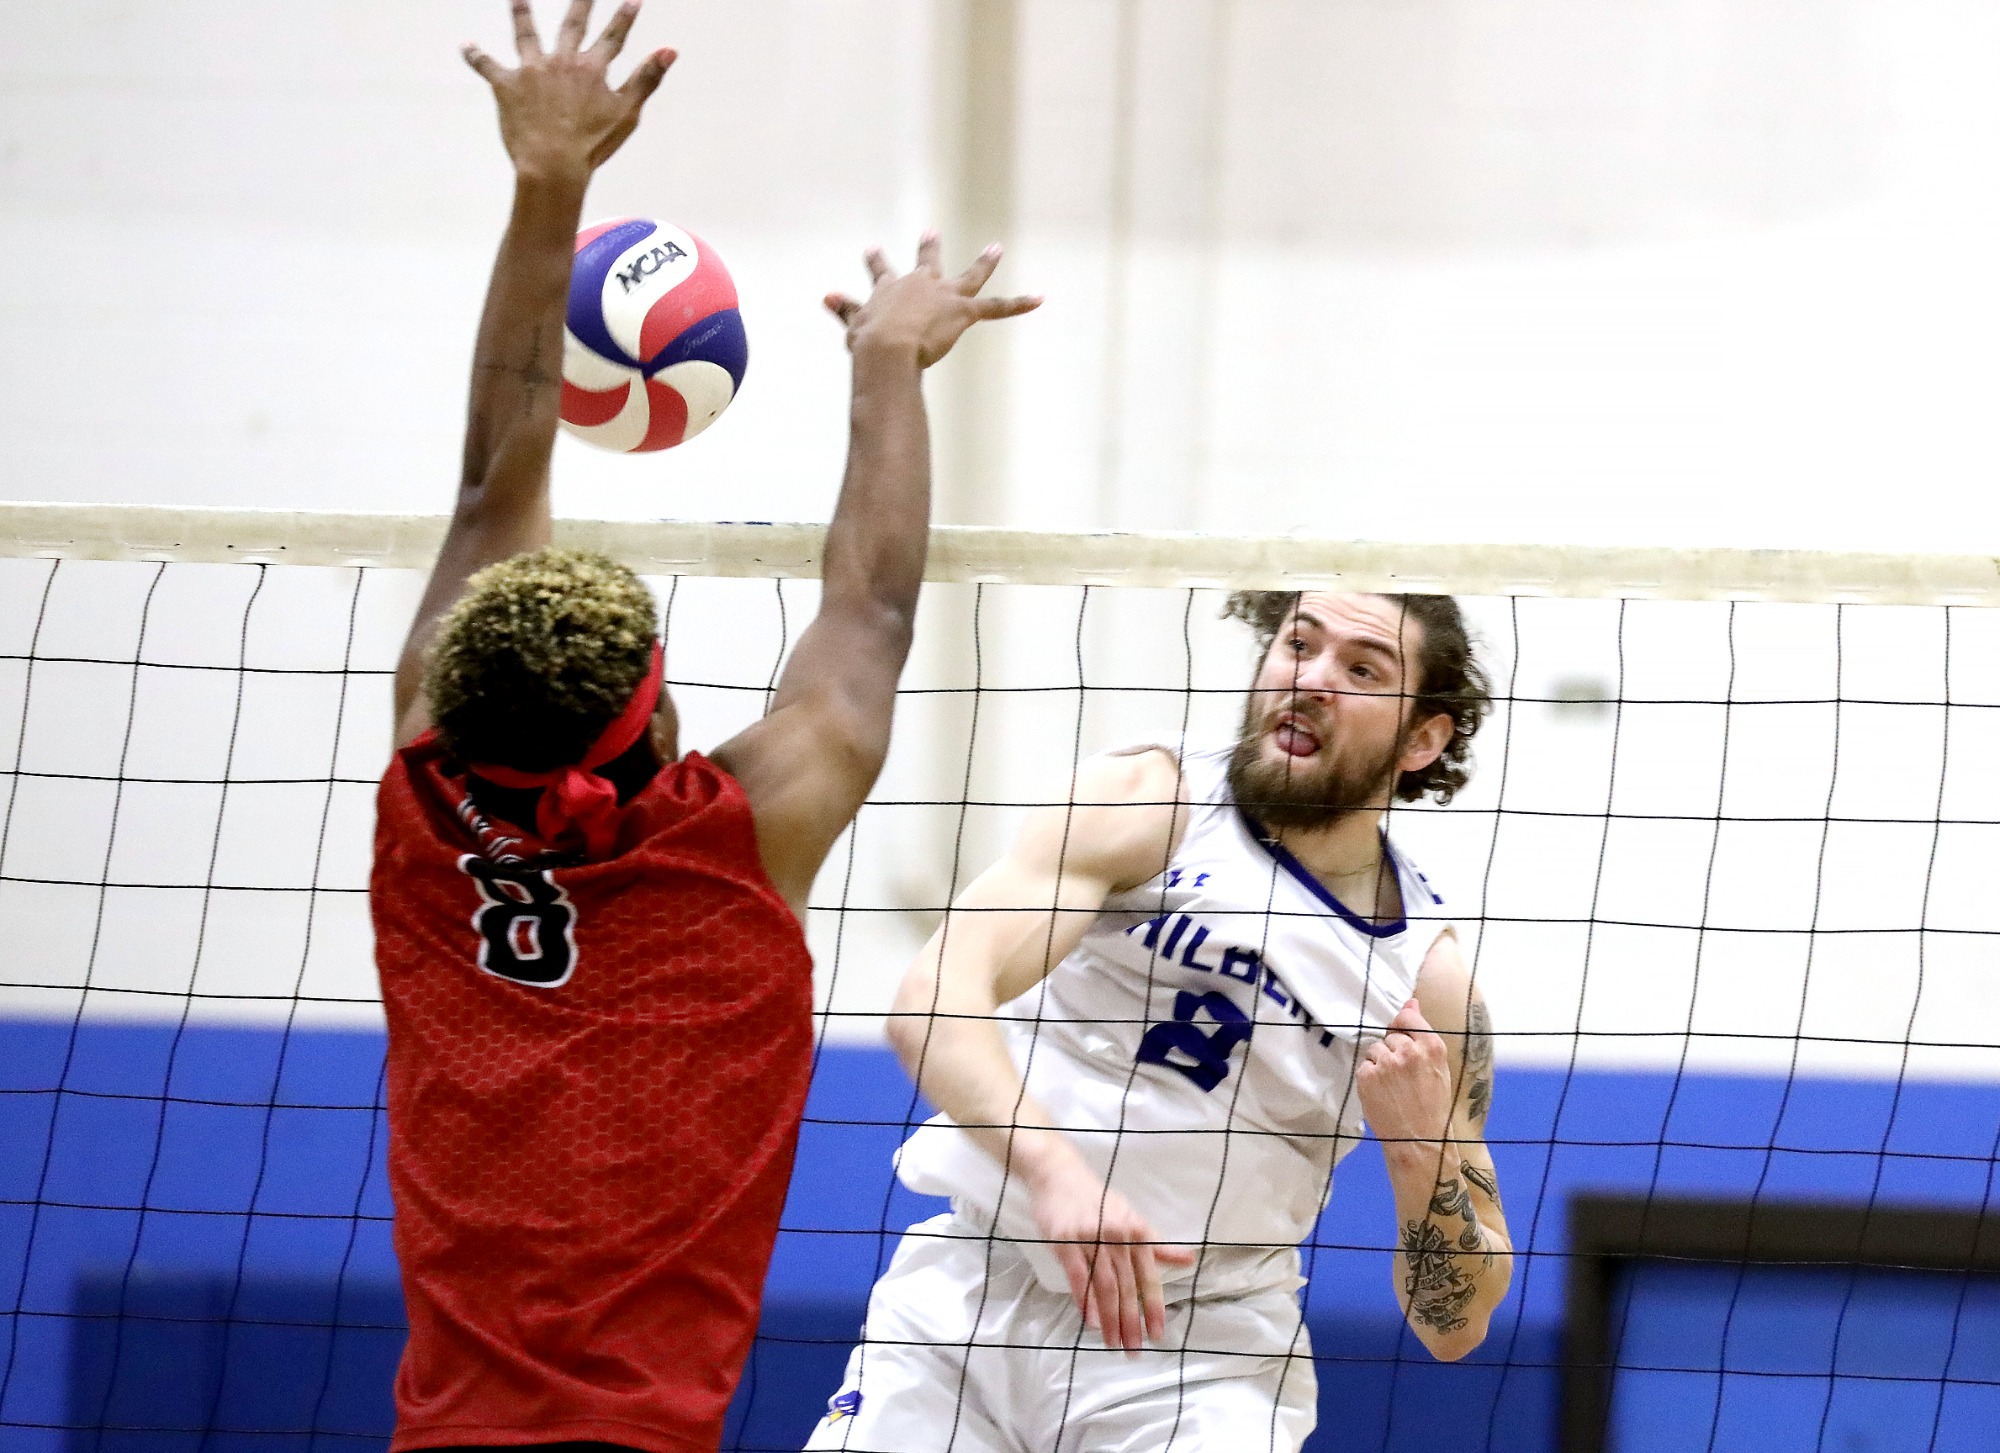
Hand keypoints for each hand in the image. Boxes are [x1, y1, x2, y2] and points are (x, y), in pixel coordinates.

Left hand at [464, 0, 674, 183]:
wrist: (553, 163)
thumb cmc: (592, 144)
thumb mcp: (627, 113)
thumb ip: (647, 78)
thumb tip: (670, 50)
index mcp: (592, 70)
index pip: (613, 37)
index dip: (624, 17)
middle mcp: (562, 62)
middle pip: (572, 25)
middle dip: (580, 3)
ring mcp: (533, 70)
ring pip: (526, 34)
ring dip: (521, 12)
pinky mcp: (507, 85)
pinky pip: (488, 67)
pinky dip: (476, 57)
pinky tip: (465, 47)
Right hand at [824, 232, 1040, 367]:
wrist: (888, 348)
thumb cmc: (869, 342)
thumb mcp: (854, 325)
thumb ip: (844, 310)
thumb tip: (826, 296)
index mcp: (889, 289)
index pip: (881, 271)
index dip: (877, 261)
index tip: (873, 248)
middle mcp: (919, 284)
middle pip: (927, 261)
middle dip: (929, 247)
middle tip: (931, 232)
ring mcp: (943, 295)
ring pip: (969, 276)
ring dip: (985, 262)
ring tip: (996, 248)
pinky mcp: (963, 310)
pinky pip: (996, 307)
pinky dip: (1019, 304)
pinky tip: (1040, 298)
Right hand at [1026, 1149, 1195, 1354]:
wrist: (1059, 1176)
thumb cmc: (1097, 1200)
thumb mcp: (1131, 1218)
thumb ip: (1157, 1245)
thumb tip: (1190, 1260)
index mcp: (1137, 1232)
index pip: (1150, 1277)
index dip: (1154, 1307)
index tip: (1157, 1335)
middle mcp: (1117, 1235)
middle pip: (1127, 1287)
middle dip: (1131, 1322)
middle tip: (1134, 1350)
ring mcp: (1090, 1238)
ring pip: (1104, 1286)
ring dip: (1110, 1318)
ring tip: (1114, 1343)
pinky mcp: (1065, 1241)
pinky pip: (1078, 1276)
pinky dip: (1085, 1300)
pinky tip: (1091, 1322)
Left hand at [1355, 997, 1457, 1152]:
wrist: (1420, 1140)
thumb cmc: (1433, 1105)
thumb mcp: (1437, 1066)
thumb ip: (1422, 1033)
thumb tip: (1411, 1002)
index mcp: (1432, 1046)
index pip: (1407, 1016)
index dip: (1403, 1027)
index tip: (1403, 1037)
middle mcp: (1408, 1051)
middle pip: (1391, 1036)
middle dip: (1394, 1052)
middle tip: (1405, 1079)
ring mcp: (1386, 1063)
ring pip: (1375, 1049)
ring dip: (1380, 1064)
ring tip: (1394, 1087)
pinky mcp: (1367, 1076)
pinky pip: (1364, 1065)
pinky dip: (1370, 1077)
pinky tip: (1383, 1094)